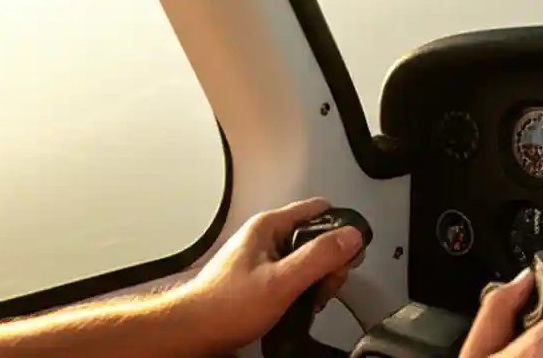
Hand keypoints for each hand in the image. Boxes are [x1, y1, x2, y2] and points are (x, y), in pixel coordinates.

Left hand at [172, 198, 365, 353]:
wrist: (192, 332)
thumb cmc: (222, 307)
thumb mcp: (281, 280)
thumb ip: (319, 257)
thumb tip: (350, 237)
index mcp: (269, 226)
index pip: (321, 210)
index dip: (341, 229)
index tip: (348, 253)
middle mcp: (266, 237)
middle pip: (317, 236)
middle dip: (330, 261)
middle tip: (327, 283)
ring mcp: (263, 258)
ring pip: (307, 259)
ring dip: (317, 279)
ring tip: (311, 299)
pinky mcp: (261, 278)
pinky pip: (294, 276)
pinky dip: (303, 289)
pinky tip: (299, 305)